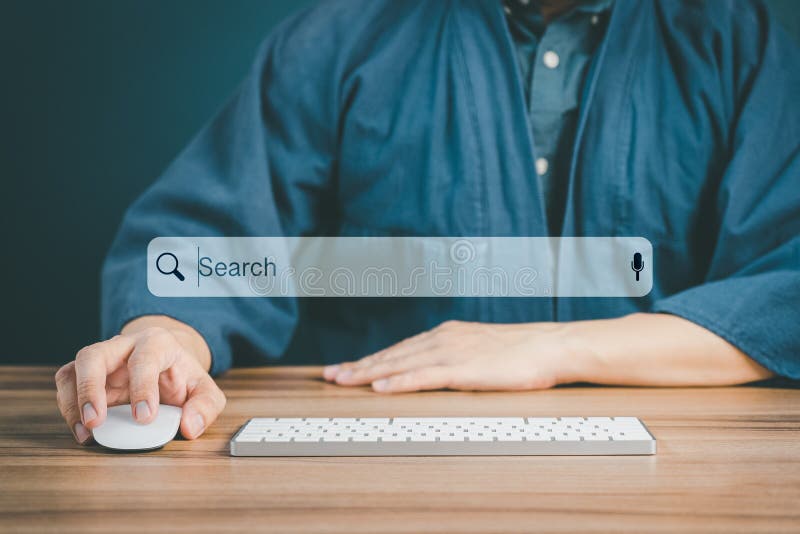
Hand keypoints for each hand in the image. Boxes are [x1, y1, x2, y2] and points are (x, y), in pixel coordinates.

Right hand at [55, 316, 225, 443]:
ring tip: (86, 430)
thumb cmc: (183, 377)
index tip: (144, 417)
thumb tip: (190, 427)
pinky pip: (67, 383)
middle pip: (95, 355)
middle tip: (96, 420)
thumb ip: (205, 406)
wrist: (168, 365)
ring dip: (73, 401)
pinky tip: (82, 431)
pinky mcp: (86, 374)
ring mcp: (102, 359)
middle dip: (91, 387)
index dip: (142, 387)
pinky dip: (69, 408)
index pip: (145, 359)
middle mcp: (124, 346)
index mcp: (157, 344)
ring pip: (75, 368)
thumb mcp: (204, 389)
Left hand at [322, 320, 581, 392]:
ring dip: (369, 372)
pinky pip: (424, 375)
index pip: (400, 349)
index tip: (348, 367)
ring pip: (400, 362)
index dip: (372, 359)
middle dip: (359, 366)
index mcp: (446, 335)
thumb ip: (457, 359)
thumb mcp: (481, 351)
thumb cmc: (522, 353)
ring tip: (344, 381)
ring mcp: (451, 352)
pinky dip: (399, 380)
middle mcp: (443, 339)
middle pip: (392, 354)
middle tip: (331, 375)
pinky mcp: (463, 367)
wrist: (550, 346)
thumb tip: (439, 372)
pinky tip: (382, 387)